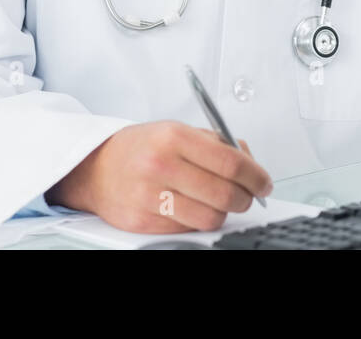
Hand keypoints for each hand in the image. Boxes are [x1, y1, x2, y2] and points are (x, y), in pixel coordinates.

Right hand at [46, 120, 272, 232]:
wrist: (96, 168)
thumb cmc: (141, 148)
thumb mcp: (177, 131)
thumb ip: (216, 143)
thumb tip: (250, 163)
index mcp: (173, 137)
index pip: (229, 161)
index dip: (255, 176)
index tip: (264, 182)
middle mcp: (160, 165)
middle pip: (223, 194)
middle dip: (245, 198)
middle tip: (249, 196)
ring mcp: (150, 196)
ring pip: (209, 217)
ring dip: (223, 213)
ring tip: (220, 203)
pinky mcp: (143, 221)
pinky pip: (188, 228)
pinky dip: (197, 220)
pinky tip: (192, 207)